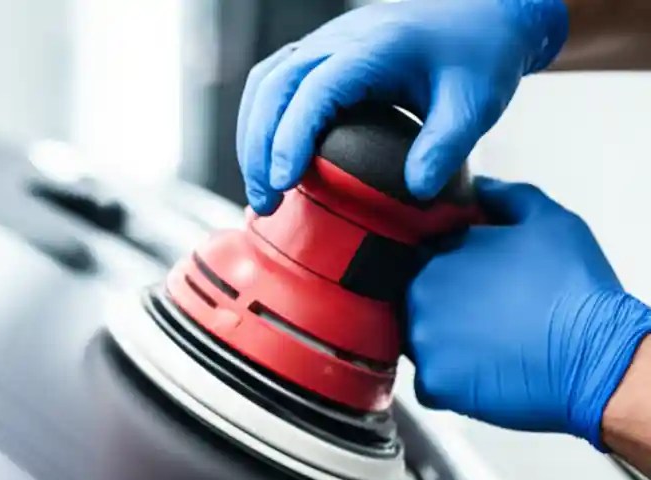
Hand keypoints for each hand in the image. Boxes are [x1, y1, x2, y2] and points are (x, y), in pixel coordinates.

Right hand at [237, 0, 568, 213]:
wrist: (485, 16)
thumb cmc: (481, 56)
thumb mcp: (475, 104)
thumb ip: (446, 147)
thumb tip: (416, 193)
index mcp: (373, 47)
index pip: (314, 90)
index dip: (291, 137)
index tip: (283, 182)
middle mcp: (339, 39)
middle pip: (273, 88)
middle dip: (258, 148)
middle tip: (265, 203)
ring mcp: (325, 43)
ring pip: (264, 84)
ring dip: (252, 136)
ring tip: (261, 189)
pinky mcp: (321, 54)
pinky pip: (273, 82)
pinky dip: (260, 122)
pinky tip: (267, 158)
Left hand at [407, 179, 650, 447]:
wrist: (595, 355)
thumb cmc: (575, 290)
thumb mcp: (547, 220)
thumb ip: (504, 196)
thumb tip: (477, 186)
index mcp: (438, 254)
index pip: (421, 258)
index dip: (450, 269)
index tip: (476, 282)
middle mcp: (419, 296)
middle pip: (416, 300)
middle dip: (446, 305)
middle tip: (490, 315)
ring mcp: (422, 342)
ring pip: (419, 341)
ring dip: (446, 342)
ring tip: (492, 342)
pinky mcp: (433, 384)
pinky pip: (429, 383)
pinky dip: (452, 380)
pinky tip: (487, 371)